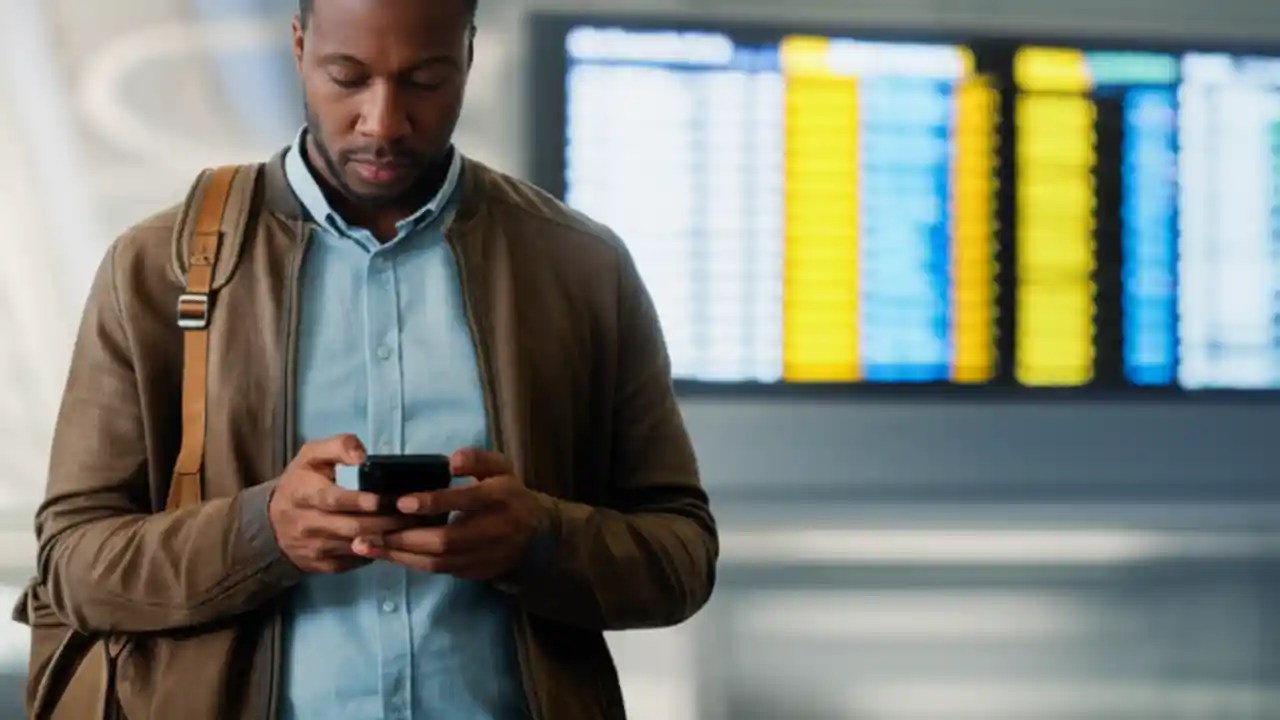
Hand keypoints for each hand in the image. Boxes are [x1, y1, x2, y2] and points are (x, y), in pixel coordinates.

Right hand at [268, 434, 416, 573]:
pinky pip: (356, 561)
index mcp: (302, 492)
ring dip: (387, 536)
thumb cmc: (302, 482)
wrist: (273, 524)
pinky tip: (396, 540)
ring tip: (412, 525)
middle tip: (412, 512)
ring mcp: (315, 548)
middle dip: (384, 520)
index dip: (357, 500)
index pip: (331, 499)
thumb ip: (338, 446)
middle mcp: (306, 524)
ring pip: (357, 546)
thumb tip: (362, 457)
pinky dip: (377, 551)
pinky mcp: (324, 566)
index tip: (380, 499)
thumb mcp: (312, 455)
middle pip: (351, 526)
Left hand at [353, 448, 544, 581]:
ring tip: (365, 545)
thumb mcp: (501, 468)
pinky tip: (386, 554)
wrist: (535, 537)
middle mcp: (492, 530)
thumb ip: (478, 459)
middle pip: (445, 539)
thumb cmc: (508, 495)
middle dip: (404, 537)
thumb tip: (452, 460)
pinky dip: (409, 563)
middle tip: (368, 531)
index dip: (434, 503)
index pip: (465, 501)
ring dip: (399, 555)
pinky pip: (438, 571)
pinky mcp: (473, 572)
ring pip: (437, 560)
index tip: (401, 502)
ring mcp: (482, 556)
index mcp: (499, 498)